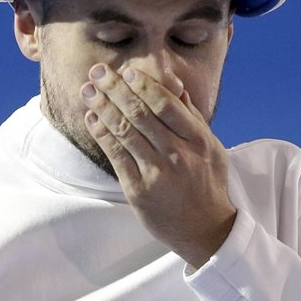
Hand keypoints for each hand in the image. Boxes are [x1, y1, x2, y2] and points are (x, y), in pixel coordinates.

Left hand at [80, 63, 235, 268]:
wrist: (205, 229)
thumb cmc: (207, 183)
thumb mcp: (211, 148)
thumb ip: (192, 117)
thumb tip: (175, 86)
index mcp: (199, 140)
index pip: (167, 105)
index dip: (144, 85)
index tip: (127, 71)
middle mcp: (178, 155)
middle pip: (141, 114)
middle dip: (116, 89)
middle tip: (98, 71)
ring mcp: (157, 174)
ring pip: (125, 132)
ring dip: (103, 107)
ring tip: (88, 90)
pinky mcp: (139, 190)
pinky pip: (116, 156)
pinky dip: (102, 134)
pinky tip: (92, 119)